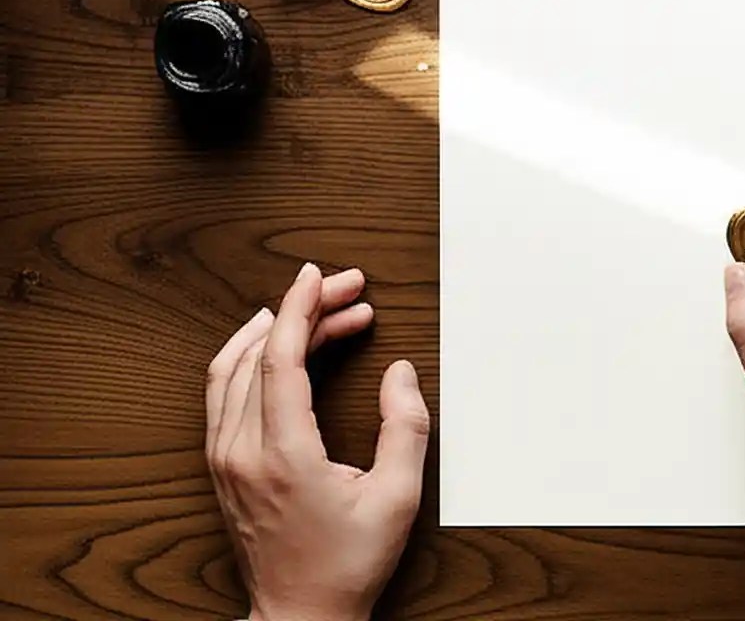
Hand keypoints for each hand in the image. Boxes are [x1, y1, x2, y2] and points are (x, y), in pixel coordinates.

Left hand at [205, 264, 430, 620]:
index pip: (280, 357)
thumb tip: (400, 374)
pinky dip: (249, 357)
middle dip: (304, 311)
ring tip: (316, 312)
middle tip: (347, 291)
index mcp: (282, 453)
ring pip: (231, 368)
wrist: (301, 616)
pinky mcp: (222, 466)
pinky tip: (274, 347)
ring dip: (274, 331)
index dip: (302, 307)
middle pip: (260, 353)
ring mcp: (224, 458)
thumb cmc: (347, 564)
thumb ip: (406, 428)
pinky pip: (222, 392)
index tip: (320, 275)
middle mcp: (241, 449)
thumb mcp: (397, 498)